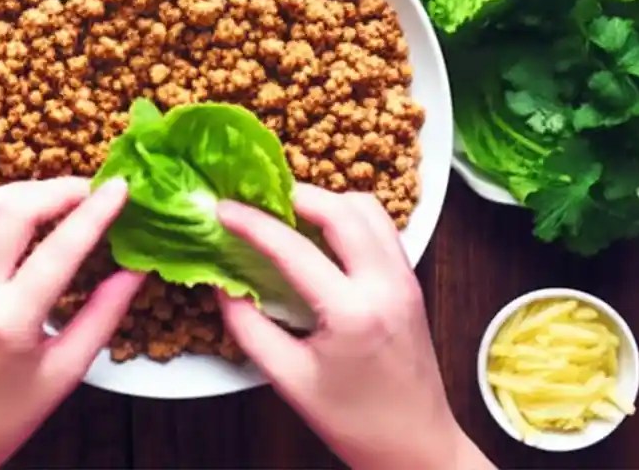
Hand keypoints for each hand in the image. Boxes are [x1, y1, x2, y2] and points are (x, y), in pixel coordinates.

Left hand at [0, 177, 142, 469]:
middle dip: (59, 188)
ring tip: (63, 198)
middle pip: (14, 208)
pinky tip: (29, 214)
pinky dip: (3, 203)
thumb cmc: (2, 416)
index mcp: (9, 322)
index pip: (59, 249)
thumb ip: (103, 316)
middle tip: (94, 190)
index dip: (95, 212)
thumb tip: (135, 270)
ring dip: (28, 190)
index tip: (121, 187)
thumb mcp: (64, 373)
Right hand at [216, 185, 491, 469]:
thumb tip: (223, 284)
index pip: (294, 248)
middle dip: (296, 194)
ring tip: (289, 214)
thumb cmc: (353, 421)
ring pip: (369, 209)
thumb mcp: (289, 379)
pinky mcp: (411, 282)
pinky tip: (321, 237)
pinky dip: (349, 218)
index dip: (252, 223)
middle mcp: (386, 284)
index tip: (222, 208)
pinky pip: (381, 228)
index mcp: (353, 312)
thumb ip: (248, 327)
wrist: (416, 445)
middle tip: (258, 201)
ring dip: (328, 201)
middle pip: (342, 208)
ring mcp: (405, 279)